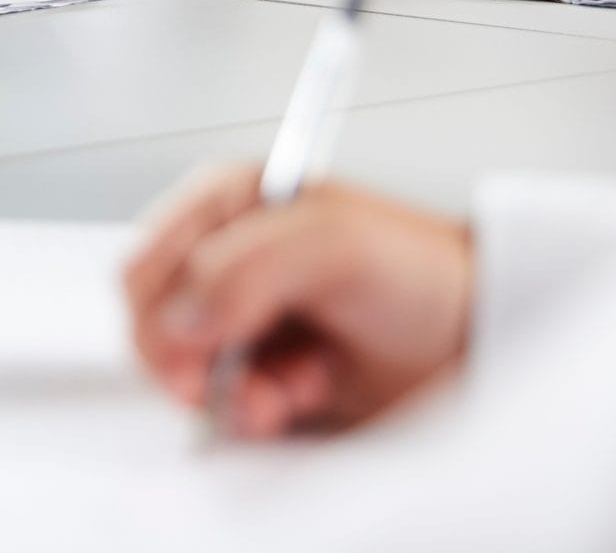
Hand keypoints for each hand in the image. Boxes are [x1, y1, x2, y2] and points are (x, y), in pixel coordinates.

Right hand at [124, 164, 474, 437]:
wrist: (471, 337)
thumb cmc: (418, 271)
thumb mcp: (336, 246)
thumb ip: (246, 270)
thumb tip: (180, 320)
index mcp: (225, 204)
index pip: (144, 268)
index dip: (162, 318)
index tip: (202, 355)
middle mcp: (221, 258)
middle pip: (152, 327)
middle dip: (197, 365)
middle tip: (250, 379)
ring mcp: (239, 316)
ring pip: (183, 374)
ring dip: (236, 392)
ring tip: (296, 383)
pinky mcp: (260, 368)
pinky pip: (221, 406)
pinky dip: (256, 413)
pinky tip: (304, 393)